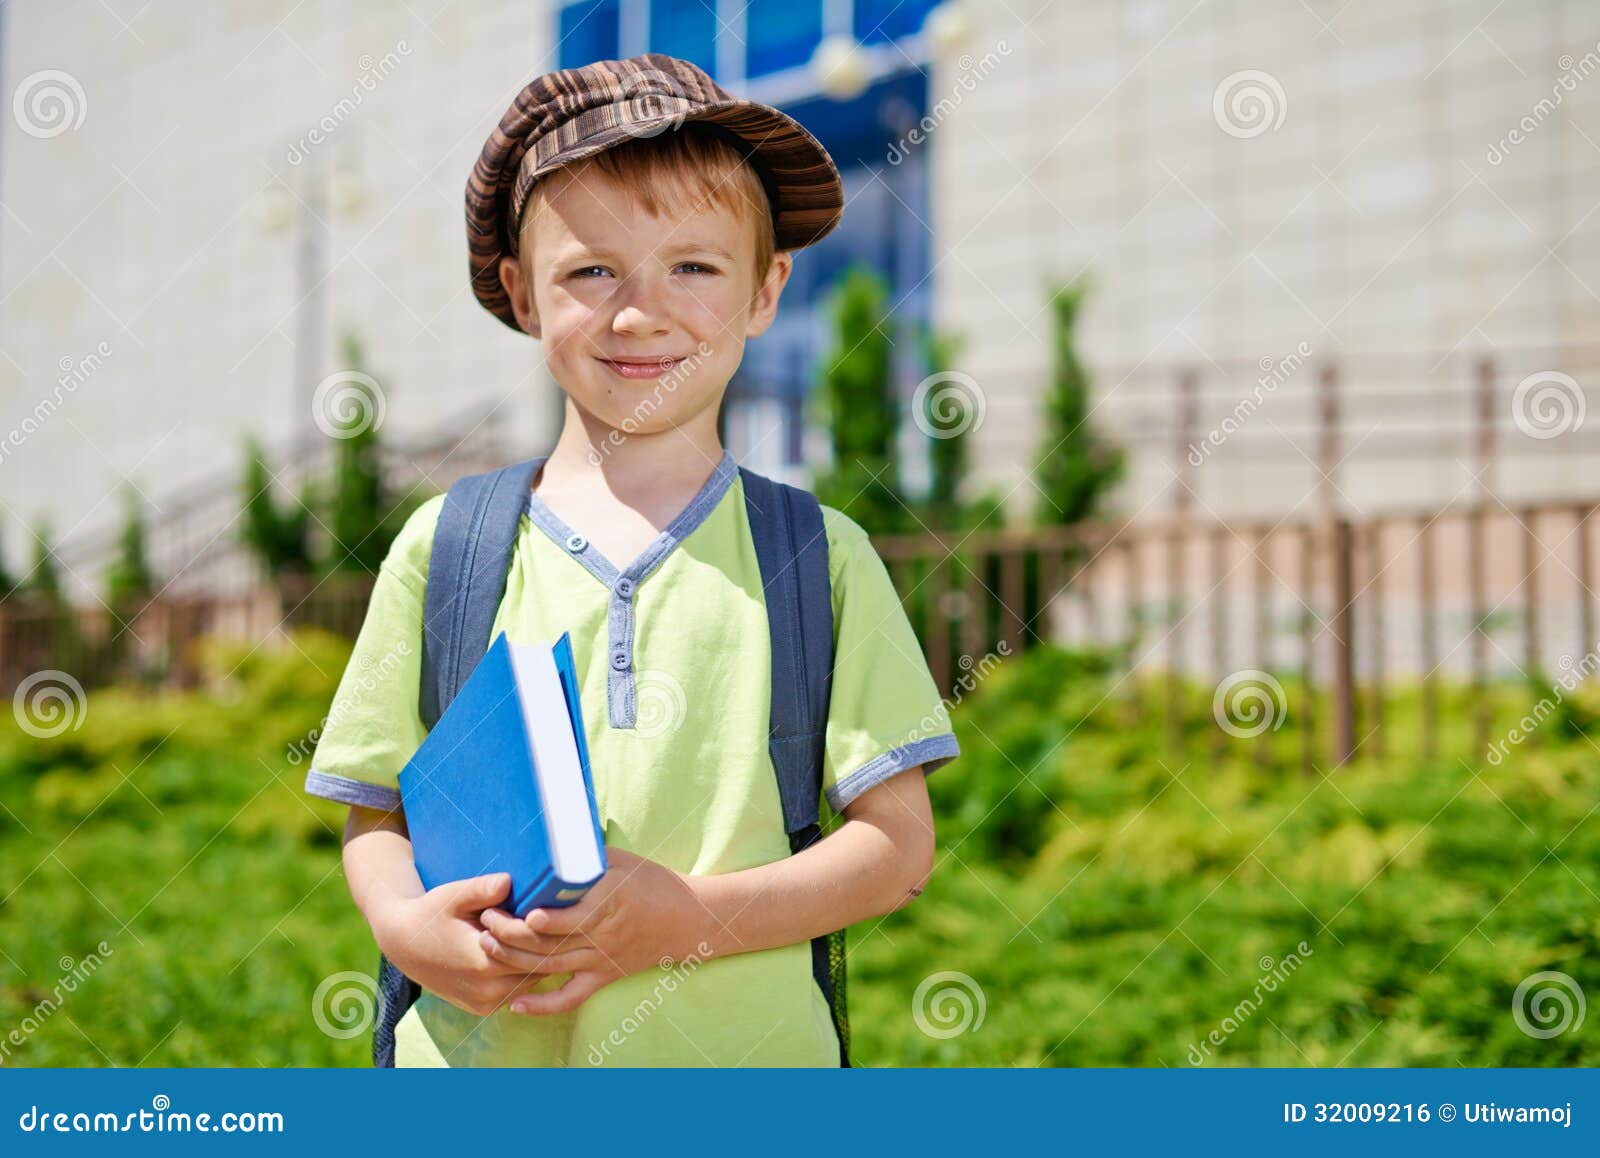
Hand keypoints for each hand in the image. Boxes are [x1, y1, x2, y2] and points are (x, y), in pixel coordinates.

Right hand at [372, 872, 547, 1017]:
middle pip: (538, 967)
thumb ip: (482, 889)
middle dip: (547, 944)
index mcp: (482, 964)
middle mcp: (486, 991)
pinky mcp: (483, 1008)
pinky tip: (523, 947)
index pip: (535, 949)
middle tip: (552, 918)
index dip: (545, 928)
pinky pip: (517, 990)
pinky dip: (523, 971)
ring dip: (538, 958)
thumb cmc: (431, 914)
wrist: (402, 944)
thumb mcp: (453, 896)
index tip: (547, 907)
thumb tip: (510, 881)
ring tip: (539, 930)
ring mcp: (485, 1003)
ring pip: (531, 980)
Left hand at [477, 848, 709, 1015]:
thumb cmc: (652, 881)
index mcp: (610, 903)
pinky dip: (542, 1005)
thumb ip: (584, 857)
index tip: (510, 908)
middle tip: (485, 922)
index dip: (538, 919)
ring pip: (552, 967)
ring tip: (487, 947)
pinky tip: (515, 1005)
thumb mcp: (620, 860)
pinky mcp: (603, 977)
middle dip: (512, 935)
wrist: (688, 918)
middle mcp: (604, 936)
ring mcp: (602, 960)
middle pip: (550, 944)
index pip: (570, 918)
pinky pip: (570, 998)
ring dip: (516, 960)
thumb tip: (548, 839)